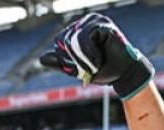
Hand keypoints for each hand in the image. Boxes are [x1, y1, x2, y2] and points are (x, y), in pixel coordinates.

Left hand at [39, 12, 154, 98]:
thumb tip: (41, 58)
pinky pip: (86, 38)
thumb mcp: (75, 69)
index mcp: (77, 30)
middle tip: (89, 67)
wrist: (123, 74)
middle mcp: (85, 22)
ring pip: (74, 39)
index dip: (66, 58)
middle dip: (75, 59)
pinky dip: (90, 53)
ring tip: (94, 64)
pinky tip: (99, 59)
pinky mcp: (103, 23)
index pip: (59, 41)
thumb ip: (60, 63)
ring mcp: (94, 20)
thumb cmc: (102, 70)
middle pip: (64, 40)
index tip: (80, 68)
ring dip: (82, 58)